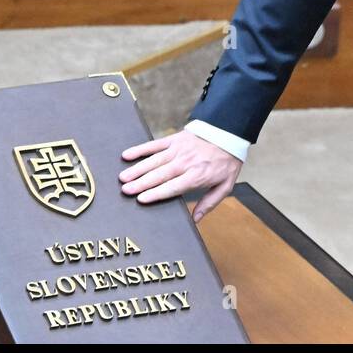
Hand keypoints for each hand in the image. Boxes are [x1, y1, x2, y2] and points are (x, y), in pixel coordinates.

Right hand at [119, 131, 241, 222]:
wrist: (229, 133)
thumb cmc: (226, 161)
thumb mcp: (225, 185)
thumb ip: (210, 203)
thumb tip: (195, 219)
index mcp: (196, 176)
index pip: (172, 187)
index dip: (156, 193)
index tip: (141, 199)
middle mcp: (184, 163)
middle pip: (159, 175)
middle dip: (141, 183)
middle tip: (125, 190)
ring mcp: (178, 150)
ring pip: (154, 161)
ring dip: (137, 169)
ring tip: (123, 178)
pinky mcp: (174, 139)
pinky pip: (154, 145)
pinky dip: (140, 149)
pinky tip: (127, 155)